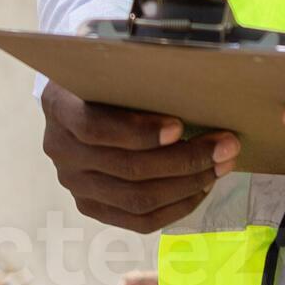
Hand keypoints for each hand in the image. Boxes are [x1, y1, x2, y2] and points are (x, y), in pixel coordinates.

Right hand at [42, 83, 240, 232]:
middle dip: (184, 160)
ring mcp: (74, 183)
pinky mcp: (92, 206)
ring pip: (136, 198)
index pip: (94, 128)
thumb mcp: (112, 64)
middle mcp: (60, 149)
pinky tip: (202, 187)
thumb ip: (137, 74)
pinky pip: (139, 220)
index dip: (139, 132)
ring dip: (188, 185)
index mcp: (59, 106)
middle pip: (126, 168)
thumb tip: (197, 78)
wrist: (79, 100)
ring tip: (221, 166)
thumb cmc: (107, 76)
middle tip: (225, 146)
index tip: (180, 126)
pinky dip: (177, 206)